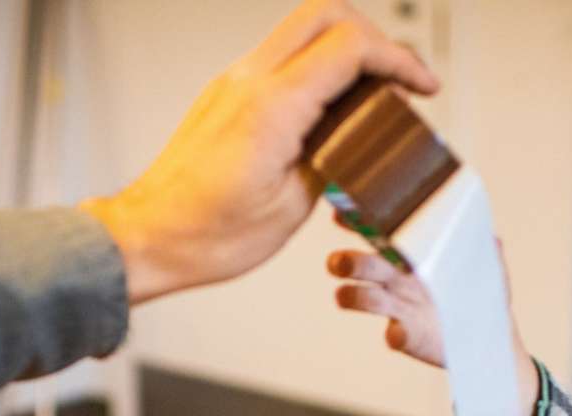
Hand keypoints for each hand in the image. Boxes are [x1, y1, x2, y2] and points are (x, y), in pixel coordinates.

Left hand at [81, 1, 437, 302]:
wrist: (150, 237)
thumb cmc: (206, 234)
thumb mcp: (292, 206)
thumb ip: (334, 158)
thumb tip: (361, 138)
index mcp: (272, 108)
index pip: (350, 47)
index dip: (398, 60)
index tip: (422, 87)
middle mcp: (249, 81)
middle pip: (327, 13)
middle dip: (375, 38)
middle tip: (401, 78)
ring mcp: (233, 82)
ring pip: (302, 29)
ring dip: (345, 49)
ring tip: (371, 95)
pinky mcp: (225, 93)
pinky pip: (280, 57)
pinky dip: (316, 68)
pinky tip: (331, 109)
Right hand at [327, 229, 541, 415]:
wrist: (489, 335)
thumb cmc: (480, 293)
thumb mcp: (486, 258)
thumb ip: (480, 237)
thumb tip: (478, 221)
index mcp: (411, 257)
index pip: (378, 235)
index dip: (357, 224)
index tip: (340, 214)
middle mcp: (399, 281)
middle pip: (365, 266)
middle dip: (347, 262)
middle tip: (337, 262)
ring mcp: (401, 308)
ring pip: (368, 299)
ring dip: (353, 296)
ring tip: (344, 295)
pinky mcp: (409, 336)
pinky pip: (396, 335)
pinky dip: (395, 334)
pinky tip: (395, 332)